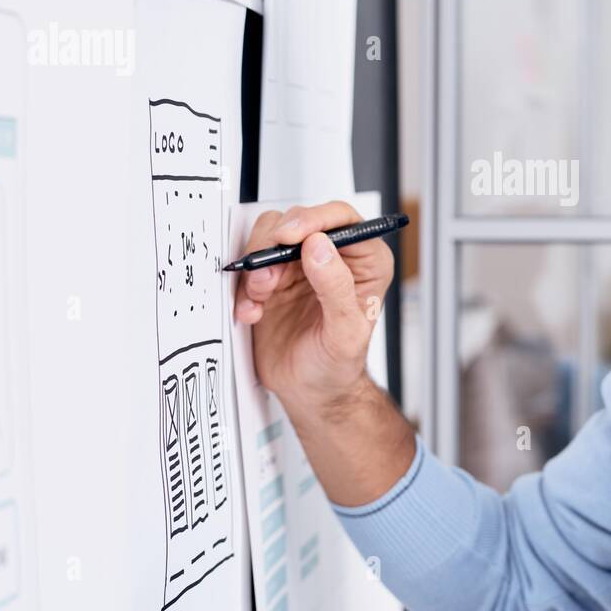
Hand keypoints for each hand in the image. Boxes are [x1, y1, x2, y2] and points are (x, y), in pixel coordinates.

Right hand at [233, 202, 392, 416]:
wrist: (310, 391)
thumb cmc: (338, 365)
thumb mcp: (344, 332)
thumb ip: (336, 287)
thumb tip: (318, 246)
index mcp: (365, 261)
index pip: (342, 219)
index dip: (313, 220)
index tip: (290, 236)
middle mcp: (334, 257)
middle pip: (298, 222)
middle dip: (275, 248)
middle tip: (267, 280)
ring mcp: (300, 266)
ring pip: (269, 237)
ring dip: (257, 266)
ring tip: (260, 297)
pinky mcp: (274, 279)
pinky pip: (250, 264)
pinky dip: (244, 287)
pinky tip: (253, 312)